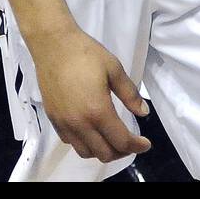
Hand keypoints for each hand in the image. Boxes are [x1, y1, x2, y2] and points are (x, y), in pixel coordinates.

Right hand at [31, 24, 152, 162]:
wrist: (54, 45)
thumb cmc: (86, 54)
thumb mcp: (114, 69)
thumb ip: (130, 94)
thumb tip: (143, 112)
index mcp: (98, 111)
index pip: (121, 140)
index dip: (137, 146)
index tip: (146, 144)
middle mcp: (79, 123)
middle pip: (104, 153)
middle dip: (122, 152)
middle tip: (132, 142)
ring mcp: (64, 123)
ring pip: (85, 152)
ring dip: (102, 151)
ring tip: (113, 140)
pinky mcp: (53, 119)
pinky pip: (71, 142)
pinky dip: (85, 143)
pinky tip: (92, 131)